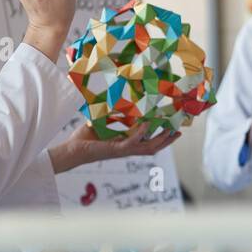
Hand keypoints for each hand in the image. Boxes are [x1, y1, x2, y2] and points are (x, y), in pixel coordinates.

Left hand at [49, 121, 180, 172]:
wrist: (72, 149)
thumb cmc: (84, 138)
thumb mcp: (101, 123)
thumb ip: (110, 115)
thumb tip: (115, 101)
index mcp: (125, 144)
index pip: (147, 142)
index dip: (161, 137)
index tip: (171, 128)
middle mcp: (127, 149)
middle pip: (153, 147)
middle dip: (167, 141)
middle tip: (179, 131)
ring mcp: (122, 150)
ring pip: (148, 148)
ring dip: (160, 140)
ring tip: (170, 130)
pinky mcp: (115, 149)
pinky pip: (132, 143)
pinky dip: (140, 134)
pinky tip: (146, 125)